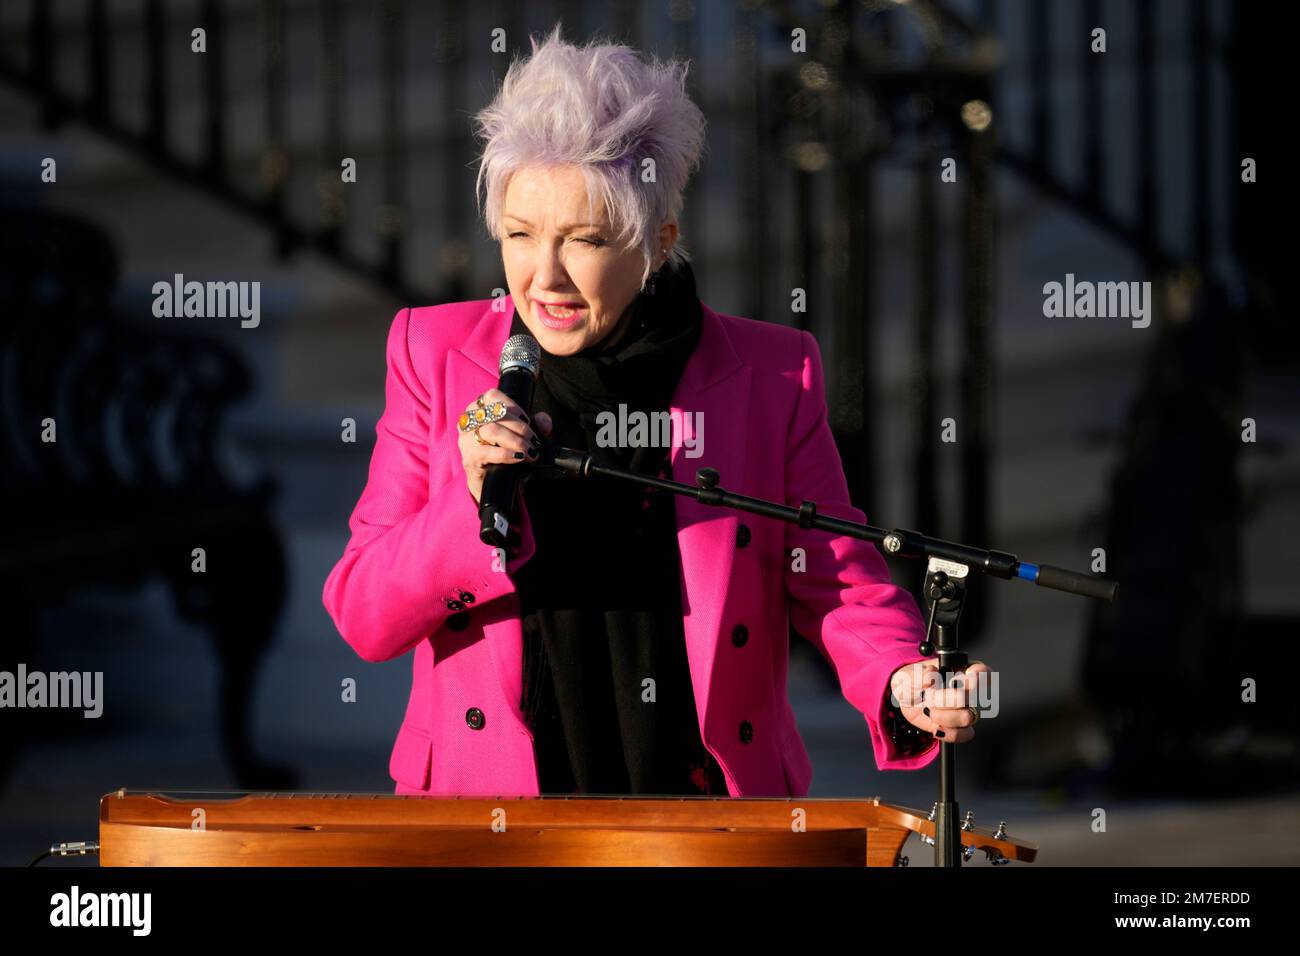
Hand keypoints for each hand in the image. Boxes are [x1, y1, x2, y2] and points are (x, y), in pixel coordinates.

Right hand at [458, 388, 552, 504]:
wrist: (492, 484)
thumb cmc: (505, 454)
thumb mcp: (522, 435)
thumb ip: (536, 425)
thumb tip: (544, 422)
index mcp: (478, 410)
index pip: (492, 396)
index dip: (512, 405)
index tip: (527, 419)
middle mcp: (468, 422)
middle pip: (494, 414)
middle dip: (520, 427)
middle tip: (534, 441)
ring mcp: (466, 441)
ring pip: (491, 430)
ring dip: (515, 440)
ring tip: (529, 451)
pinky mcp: (469, 459)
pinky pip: (486, 452)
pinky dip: (506, 454)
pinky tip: (518, 457)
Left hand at [888, 659, 990, 743]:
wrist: (905, 700)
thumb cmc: (911, 681)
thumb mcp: (908, 674)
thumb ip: (918, 674)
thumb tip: (931, 677)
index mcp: (959, 670)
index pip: (982, 671)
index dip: (979, 675)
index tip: (965, 677)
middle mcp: (967, 690)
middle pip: (970, 697)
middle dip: (945, 698)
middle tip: (929, 696)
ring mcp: (965, 709)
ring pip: (967, 717)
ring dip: (944, 716)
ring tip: (929, 710)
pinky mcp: (959, 727)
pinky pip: (965, 734)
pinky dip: (949, 733)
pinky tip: (936, 727)